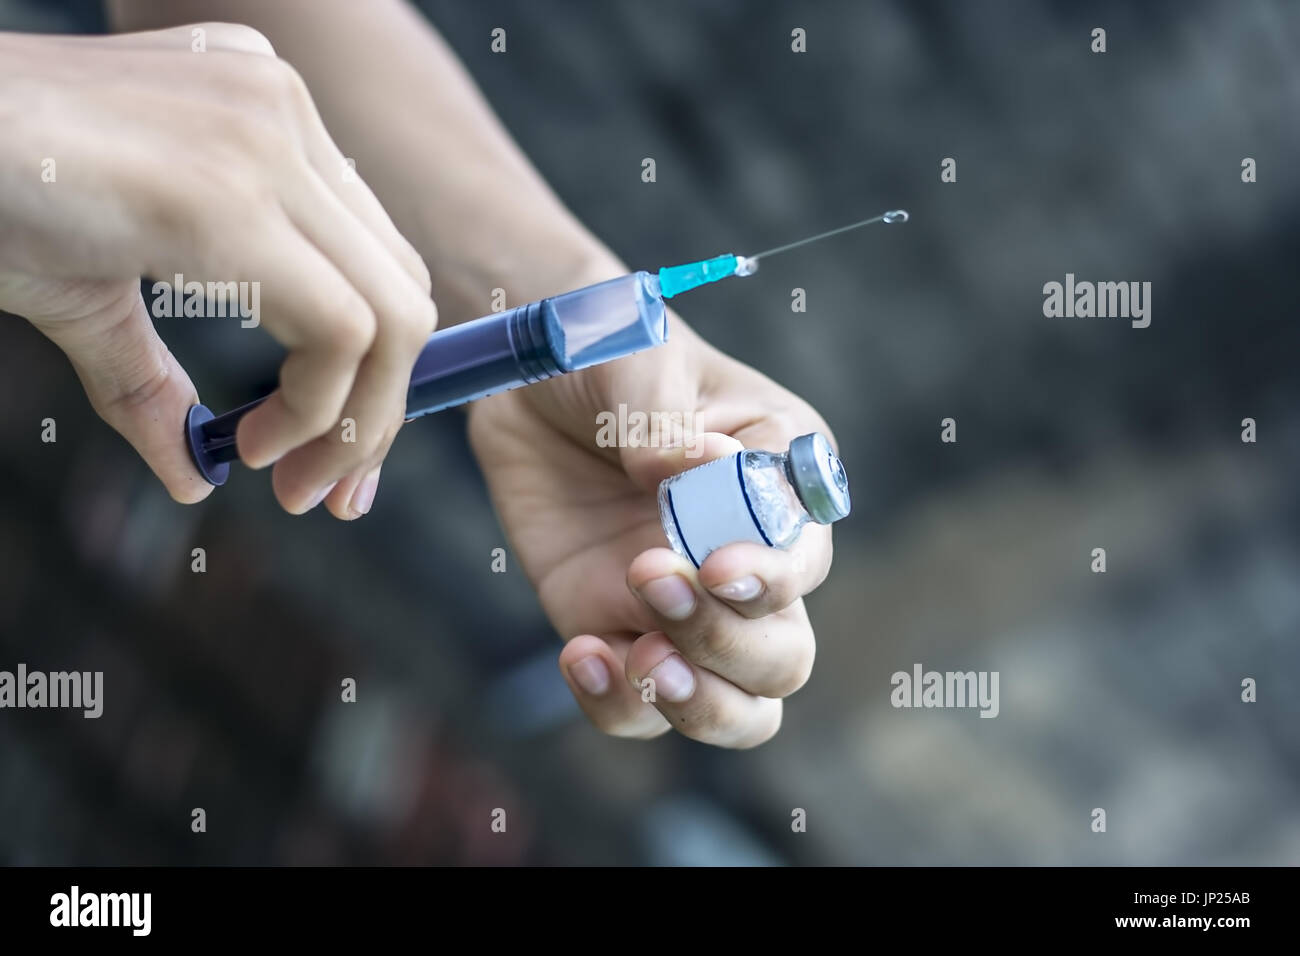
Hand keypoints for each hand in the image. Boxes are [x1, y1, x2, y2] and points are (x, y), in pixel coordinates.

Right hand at [0, 25, 434, 516]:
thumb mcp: (85, 293)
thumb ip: (151, 376)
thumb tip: (193, 473)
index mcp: (264, 118)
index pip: (376, 263)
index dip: (377, 377)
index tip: (333, 463)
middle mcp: (281, 110)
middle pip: (400, 294)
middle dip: (378, 416)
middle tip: (326, 494)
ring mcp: (265, 137)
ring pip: (391, 317)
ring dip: (354, 427)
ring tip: (287, 481)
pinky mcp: (229, 190)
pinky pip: (339, 327)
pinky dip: (318, 410)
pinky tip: (253, 445)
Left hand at [469, 308, 833, 747]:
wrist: (532, 384)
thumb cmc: (609, 355)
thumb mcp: (635, 364)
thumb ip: (661, 420)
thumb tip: (692, 471)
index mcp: (781, 483)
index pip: (805, 558)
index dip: (770, 577)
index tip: (712, 565)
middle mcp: (748, 561)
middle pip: (784, 656)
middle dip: (728, 644)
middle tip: (651, 583)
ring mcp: (688, 609)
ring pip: (736, 706)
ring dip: (696, 702)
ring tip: (637, 660)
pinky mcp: (621, 631)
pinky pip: (638, 706)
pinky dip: (617, 702)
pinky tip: (580, 654)